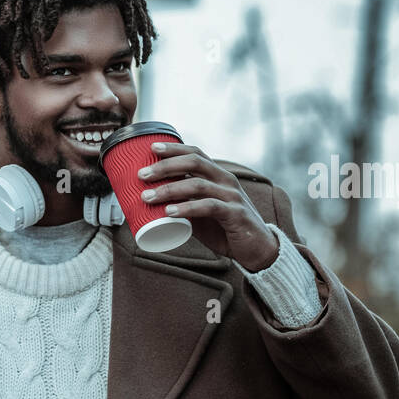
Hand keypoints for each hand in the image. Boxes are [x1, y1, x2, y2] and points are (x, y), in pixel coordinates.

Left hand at [138, 141, 278, 270]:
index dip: (174, 149)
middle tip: (142, 175)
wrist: (256, 249)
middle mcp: (226, 180)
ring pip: (198, 184)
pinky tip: (169, 212)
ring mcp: (232, 196)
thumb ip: (183, 204)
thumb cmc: (225, 229)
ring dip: (169, 189)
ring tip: (147, 196)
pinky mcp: (235, 214)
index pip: (196, 154)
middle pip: (194, 162)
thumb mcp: (200, 213)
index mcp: (218, 176)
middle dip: (165, 166)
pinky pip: (209, 206)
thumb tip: (152, 202)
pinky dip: (187, 208)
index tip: (151, 148)